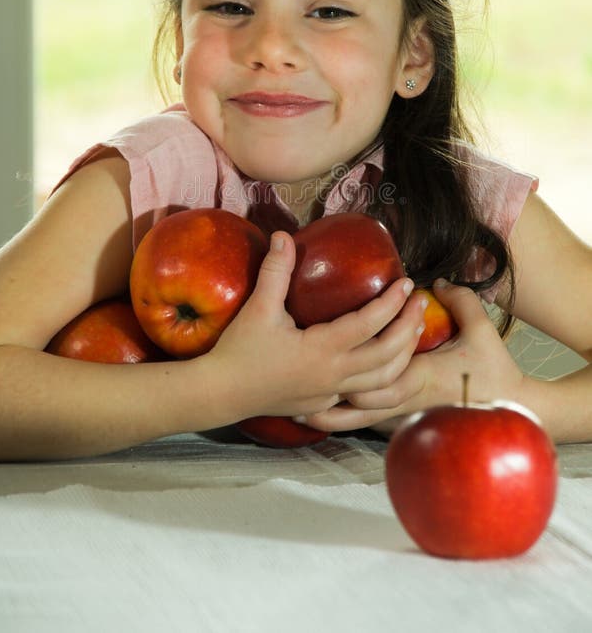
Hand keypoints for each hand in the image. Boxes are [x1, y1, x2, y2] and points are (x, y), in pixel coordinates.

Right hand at [206, 231, 426, 421]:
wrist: (221, 393)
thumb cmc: (240, 350)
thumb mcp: (258, 307)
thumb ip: (275, 271)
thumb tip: (283, 235)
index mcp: (321, 350)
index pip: (369, 325)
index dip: (392, 303)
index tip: (406, 283)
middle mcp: (333, 375)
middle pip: (387, 355)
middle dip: (409, 327)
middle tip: (419, 303)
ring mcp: (331, 394)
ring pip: (382, 381)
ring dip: (403, 356)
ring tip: (412, 331)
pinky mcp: (324, 406)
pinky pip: (365, 395)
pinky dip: (384, 378)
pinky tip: (386, 363)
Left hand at [296, 278, 525, 433]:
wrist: (514, 410)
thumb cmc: (497, 371)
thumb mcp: (482, 331)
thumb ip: (460, 301)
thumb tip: (437, 281)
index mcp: (420, 379)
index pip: (376, 380)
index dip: (348, 372)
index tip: (321, 355)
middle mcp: (408, 401)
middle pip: (358, 408)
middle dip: (328, 405)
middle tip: (292, 393)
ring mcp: (407, 413)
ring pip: (361, 421)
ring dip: (331, 418)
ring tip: (295, 410)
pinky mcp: (408, 418)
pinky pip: (372, 422)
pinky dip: (347, 419)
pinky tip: (321, 413)